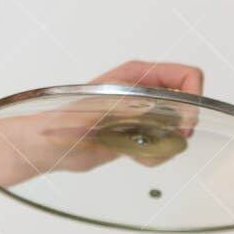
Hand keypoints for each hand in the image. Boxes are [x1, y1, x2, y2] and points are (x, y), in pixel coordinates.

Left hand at [0, 60, 206, 186]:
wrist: (39, 147)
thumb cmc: (58, 121)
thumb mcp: (99, 110)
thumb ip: (135, 108)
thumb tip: (166, 114)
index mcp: (137, 75)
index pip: (188, 76)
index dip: (194, 100)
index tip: (182, 125)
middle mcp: (143, 92)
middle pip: (188, 104)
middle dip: (181, 128)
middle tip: (162, 144)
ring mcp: (141, 114)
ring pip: (178, 128)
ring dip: (167, 146)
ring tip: (139, 152)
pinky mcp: (135, 136)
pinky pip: (163, 147)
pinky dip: (156, 157)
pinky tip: (134, 158)